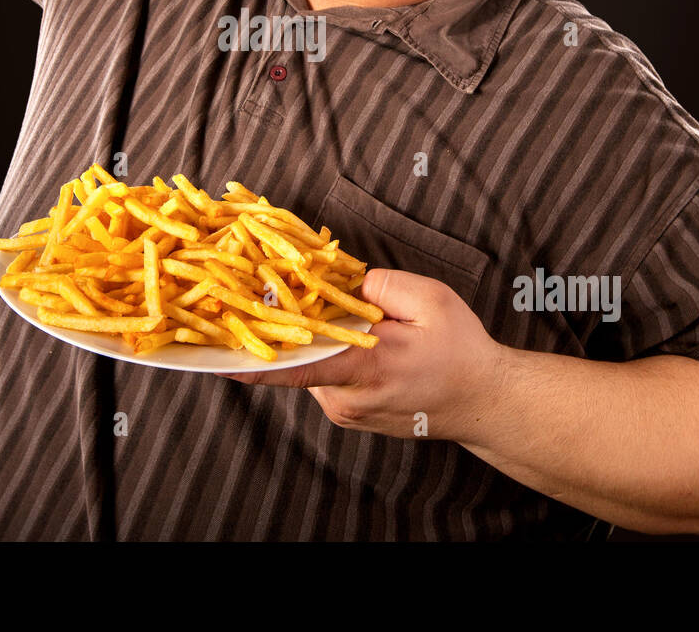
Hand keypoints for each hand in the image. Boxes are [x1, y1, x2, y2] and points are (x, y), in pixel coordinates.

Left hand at [220, 268, 505, 442]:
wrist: (485, 402)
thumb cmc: (461, 351)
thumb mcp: (430, 301)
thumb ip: (379, 286)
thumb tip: (339, 284)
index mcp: (362, 371)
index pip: (295, 367)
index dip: (252, 361)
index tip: (213, 356)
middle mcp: (344, 399)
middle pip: (299, 356)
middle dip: (294, 323)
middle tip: (283, 289)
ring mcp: (345, 411)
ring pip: (312, 363)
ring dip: (317, 338)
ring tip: (343, 315)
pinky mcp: (348, 414)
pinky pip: (324, 375)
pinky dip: (329, 353)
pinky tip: (357, 338)